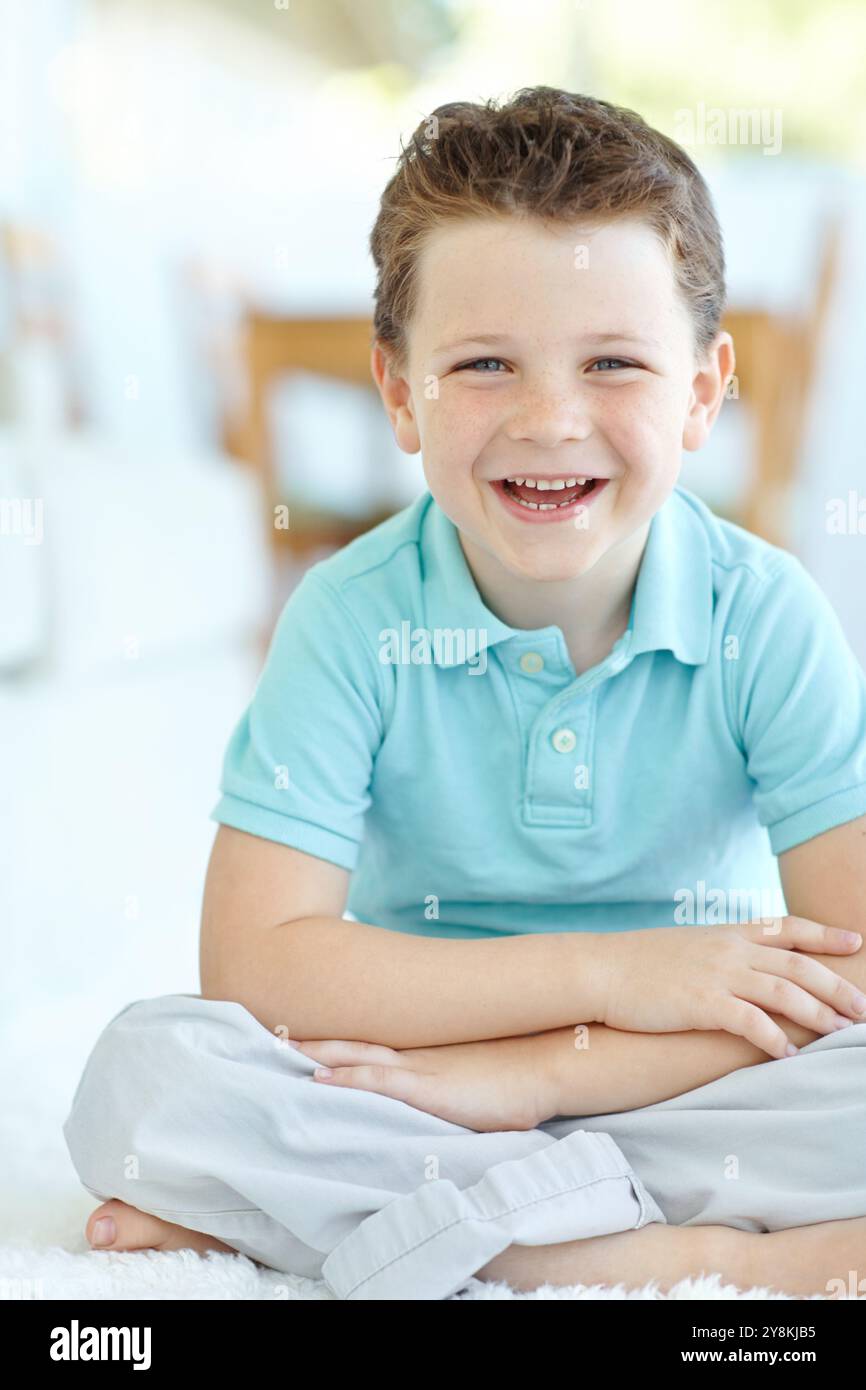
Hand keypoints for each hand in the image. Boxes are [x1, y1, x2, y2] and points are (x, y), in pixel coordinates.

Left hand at [288, 1032, 560, 1131]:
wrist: (546, 1066)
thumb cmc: (516, 1077)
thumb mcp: (475, 1074)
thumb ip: (449, 1078)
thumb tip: (440, 1087)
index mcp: (424, 1051)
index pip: (369, 1042)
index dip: (334, 1040)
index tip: (302, 1035)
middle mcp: (415, 1053)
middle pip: (352, 1043)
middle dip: (314, 1041)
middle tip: (275, 1034)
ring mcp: (419, 1068)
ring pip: (355, 1057)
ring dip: (318, 1056)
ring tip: (283, 1051)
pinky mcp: (428, 1088)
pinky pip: (377, 1082)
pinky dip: (346, 1079)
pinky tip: (320, 1080)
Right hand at [599, 916, 865, 1059]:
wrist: (600, 969)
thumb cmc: (638, 963)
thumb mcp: (687, 947)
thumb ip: (720, 953)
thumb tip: (743, 966)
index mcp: (728, 933)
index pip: (788, 927)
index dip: (825, 934)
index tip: (855, 941)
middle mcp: (729, 950)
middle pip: (798, 965)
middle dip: (837, 986)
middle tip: (864, 1007)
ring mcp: (717, 975)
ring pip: (784, 992)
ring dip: (818, 1014)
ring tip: (842, 1034)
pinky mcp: (701, 1003)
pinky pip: (750, 1022)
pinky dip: (774, 1039)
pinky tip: (789, 1055)